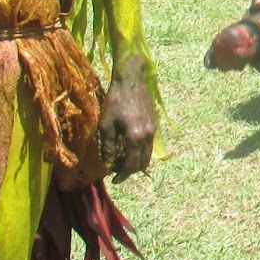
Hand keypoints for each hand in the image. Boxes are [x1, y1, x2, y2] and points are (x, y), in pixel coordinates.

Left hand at [98, 54, 155, 179]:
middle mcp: (148, 136)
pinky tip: (129, 147)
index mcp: (136, 137)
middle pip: (143, 162)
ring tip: (122, 161)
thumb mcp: (106, 125)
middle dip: (130, 170)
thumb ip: (107, 147)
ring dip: (137, 161)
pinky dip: (140, 151)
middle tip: (117, 171)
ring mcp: (153, 129)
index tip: (113, 179)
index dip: (122, 174)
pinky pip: (149, 144)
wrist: (131, 80)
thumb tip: (108, 163)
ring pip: (148, 154)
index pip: (132, 164)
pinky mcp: (153, 123)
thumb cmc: (115, 101)